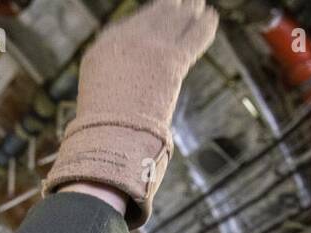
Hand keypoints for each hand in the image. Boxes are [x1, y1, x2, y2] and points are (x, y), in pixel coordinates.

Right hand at [43, 0, 218, 228]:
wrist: (108, 141)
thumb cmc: (102, 135)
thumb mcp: (99, 101)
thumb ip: (112, 88)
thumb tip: (121, 101)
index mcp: (101, 50)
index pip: (128, 27)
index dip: (147, 20)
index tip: (158, 14)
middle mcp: (123, 43)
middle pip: (152, 18)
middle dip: (171, 10)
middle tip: (186, 2)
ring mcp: (146, 49)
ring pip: (173, 22)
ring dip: (189, 13)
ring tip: (201, 6)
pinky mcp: (169, 61)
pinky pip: (191, 37)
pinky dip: (203, 28)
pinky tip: (211, 20)